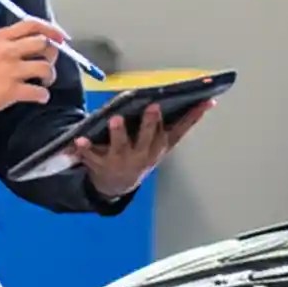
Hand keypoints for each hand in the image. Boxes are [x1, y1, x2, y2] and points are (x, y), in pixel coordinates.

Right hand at [0, 18, 64, 122]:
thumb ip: (8, 43)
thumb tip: (33, 46)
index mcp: (1, 37)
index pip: (32, 24)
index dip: (51, 30)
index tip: (60, 37)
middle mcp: (8, 50)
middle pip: (44, 44)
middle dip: (53, 54)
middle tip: (49, 62)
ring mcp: (11, 70)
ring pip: (46, 67)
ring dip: (50, 76)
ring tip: (45, 82)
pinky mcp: (12, 90)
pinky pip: (39, 91)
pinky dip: (43, 95)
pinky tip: (39, 96)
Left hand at [74, 99, 215, 198]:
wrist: (116, 186)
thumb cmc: (141, 154)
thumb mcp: (160, 144)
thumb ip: (177, 124)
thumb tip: (207, 100)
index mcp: (159, 147)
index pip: (180, 130)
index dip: (193, 116)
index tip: (205, 101)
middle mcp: (143, 155)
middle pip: (148, 138)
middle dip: (151, 124)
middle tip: (153, 107)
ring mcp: (122, 160)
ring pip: (121, 145)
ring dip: (119, 133)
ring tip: (116, 119)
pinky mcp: (101, 164)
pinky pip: (92, 156)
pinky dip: (85, 148)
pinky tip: (80, 140)